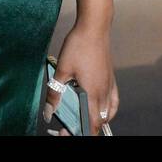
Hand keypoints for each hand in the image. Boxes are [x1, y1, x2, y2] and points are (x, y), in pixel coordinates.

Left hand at [43, 21, 116, 135]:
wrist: (94, 28)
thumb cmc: (78, 46)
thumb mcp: (61, 70)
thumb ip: (55, 92)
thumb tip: (48, 111)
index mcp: (93, 93)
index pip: (92, 124)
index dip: (82, 133)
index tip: (66, 133)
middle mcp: (104, 92)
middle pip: (99, 120)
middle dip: (86, 127)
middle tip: (69, 126)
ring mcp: (110, 86)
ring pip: (108, 112)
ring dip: (96, 119)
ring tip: (83, 119)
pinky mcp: (111, 79)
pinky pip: (113, 102)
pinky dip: (108, 110)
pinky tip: (101, 108)